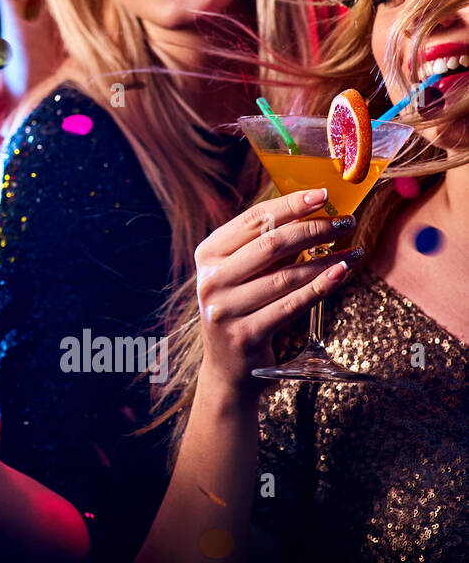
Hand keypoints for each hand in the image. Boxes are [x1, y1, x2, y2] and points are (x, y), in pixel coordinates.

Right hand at [194, 189, 362, 392]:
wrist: (228, 367)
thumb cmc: (243, 308)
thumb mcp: (242, 273)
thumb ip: (265, 245)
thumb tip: (311, 210)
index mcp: (208, 254)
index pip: (253, 220)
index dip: (291, 205)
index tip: (323, 195)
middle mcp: (211, 278)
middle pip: (271, 244)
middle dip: (315, 229)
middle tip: (346, 222)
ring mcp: (225, 308)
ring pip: (287, 275)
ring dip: (327, 259)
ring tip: (354, 250)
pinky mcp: (246, 334)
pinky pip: (293, 305)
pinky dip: (322, 287)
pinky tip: (342, 273)